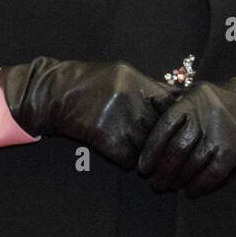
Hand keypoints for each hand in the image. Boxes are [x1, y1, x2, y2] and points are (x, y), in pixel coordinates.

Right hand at [0, 58, 175, 169]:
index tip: (177, 126)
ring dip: (148, 154)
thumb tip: (180, 97)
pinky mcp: (107, 139)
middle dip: (165, 140)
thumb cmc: (90, 84)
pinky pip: (129, 160)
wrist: (55, 94)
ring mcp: (121, 119)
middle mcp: (134, 100)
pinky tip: (122, 155)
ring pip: (149, 147)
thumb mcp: (123, 75)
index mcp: (139, 82)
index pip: (174, 104)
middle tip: (166, 149)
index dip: (177, 117)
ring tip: (144, 154)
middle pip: (164, 128)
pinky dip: (128, 161)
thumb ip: (150, 87)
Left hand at [136, 76, 235, 196]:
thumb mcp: (194, 94)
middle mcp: (204, 118)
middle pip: (177, 149)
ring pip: (193, 164)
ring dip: (179, 180)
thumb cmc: (216, 103)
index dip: (151, 150)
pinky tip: (191, 191)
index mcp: (190, 103)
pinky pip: (212, 173)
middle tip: (156, 183)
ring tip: (171, 186)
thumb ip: (172, 106)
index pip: (164, 128)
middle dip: (163, 171)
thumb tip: (144, 124)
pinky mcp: (233, 151)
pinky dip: (200, 186)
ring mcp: (220, 135)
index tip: (143, 168)